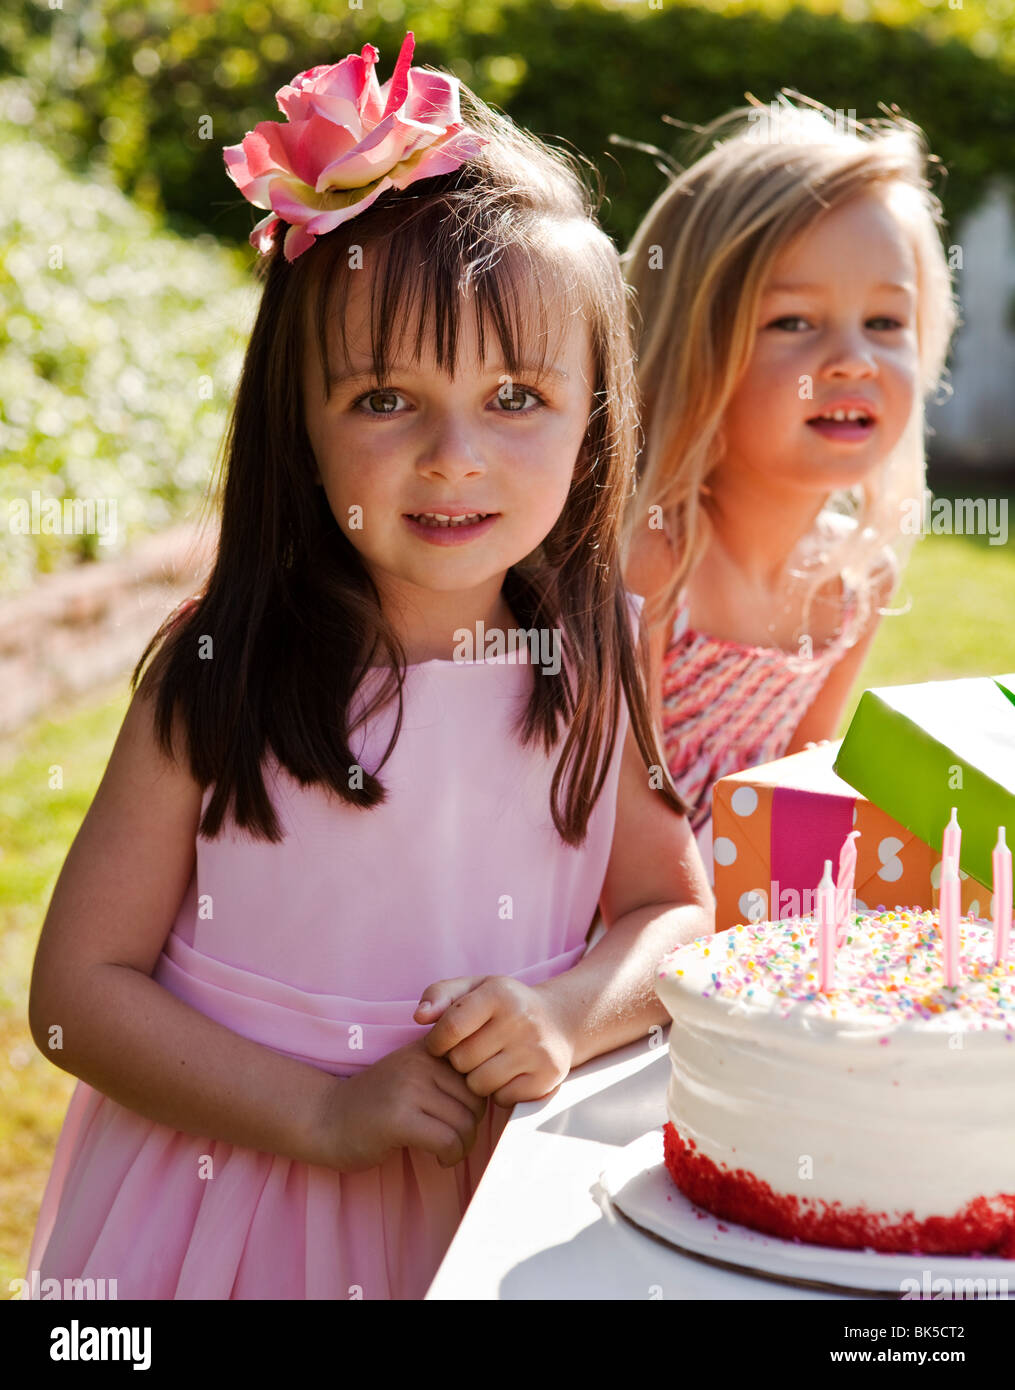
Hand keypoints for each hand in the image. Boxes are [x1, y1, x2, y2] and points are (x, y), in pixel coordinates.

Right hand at [314, 1038, 486, 1171]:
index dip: (479, 1098)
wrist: (322, 1119)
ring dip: (462, 1145)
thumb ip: (445, 1073)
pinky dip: (450, 1156)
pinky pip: (448, 1141)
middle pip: (477, 1099)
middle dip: (472, 1125)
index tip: (464, 1115)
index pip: (478, 1070)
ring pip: (465, 1123)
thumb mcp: (410, 1073)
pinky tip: (437, 1158)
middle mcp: (419, 1062)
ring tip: (445, 1149)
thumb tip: (495, 1088)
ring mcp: (408, 1088)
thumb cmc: (374, 1103)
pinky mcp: (399, 1119)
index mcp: (426, 1048)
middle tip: (454, 1138)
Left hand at [414, 975, 575, 1106]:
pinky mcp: (547, 1077)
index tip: (441, 1043)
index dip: (437, 1042)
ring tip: (489, 1062)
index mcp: (499, 993)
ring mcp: (537, 1050)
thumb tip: (419, 1016)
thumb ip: (439, 994)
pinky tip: (508, 1074)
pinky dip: (500, 1091)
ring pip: (479, 1084)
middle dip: (459, 1060)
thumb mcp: (473, 989)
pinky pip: (503, 1099)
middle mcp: (521, 1019)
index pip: (450, 1028)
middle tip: (473, 1051)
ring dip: (477, 1078)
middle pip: (462, 1060)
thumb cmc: (504, 1006)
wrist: (558, 1021)